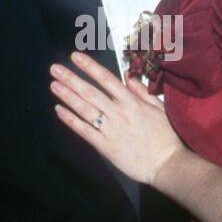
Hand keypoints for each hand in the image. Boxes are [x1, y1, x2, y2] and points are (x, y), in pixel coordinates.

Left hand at [50, 52, 183, 185]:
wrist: (168, 164)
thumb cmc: (166, 136)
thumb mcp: (158, 108)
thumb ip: (141, 91)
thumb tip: (127, 75)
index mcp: (132, 102)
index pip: (107, 80)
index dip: (90, 67)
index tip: (75, 57)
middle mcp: (118, 113)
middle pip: (91, 92)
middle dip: (71, 79)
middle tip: (54, 69)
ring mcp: (110, 130)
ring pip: (85, 109)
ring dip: (67, 96)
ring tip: (53, 85)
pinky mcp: (105, 146)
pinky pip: (85, 131)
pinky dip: (71, 120)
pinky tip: (59, 110)